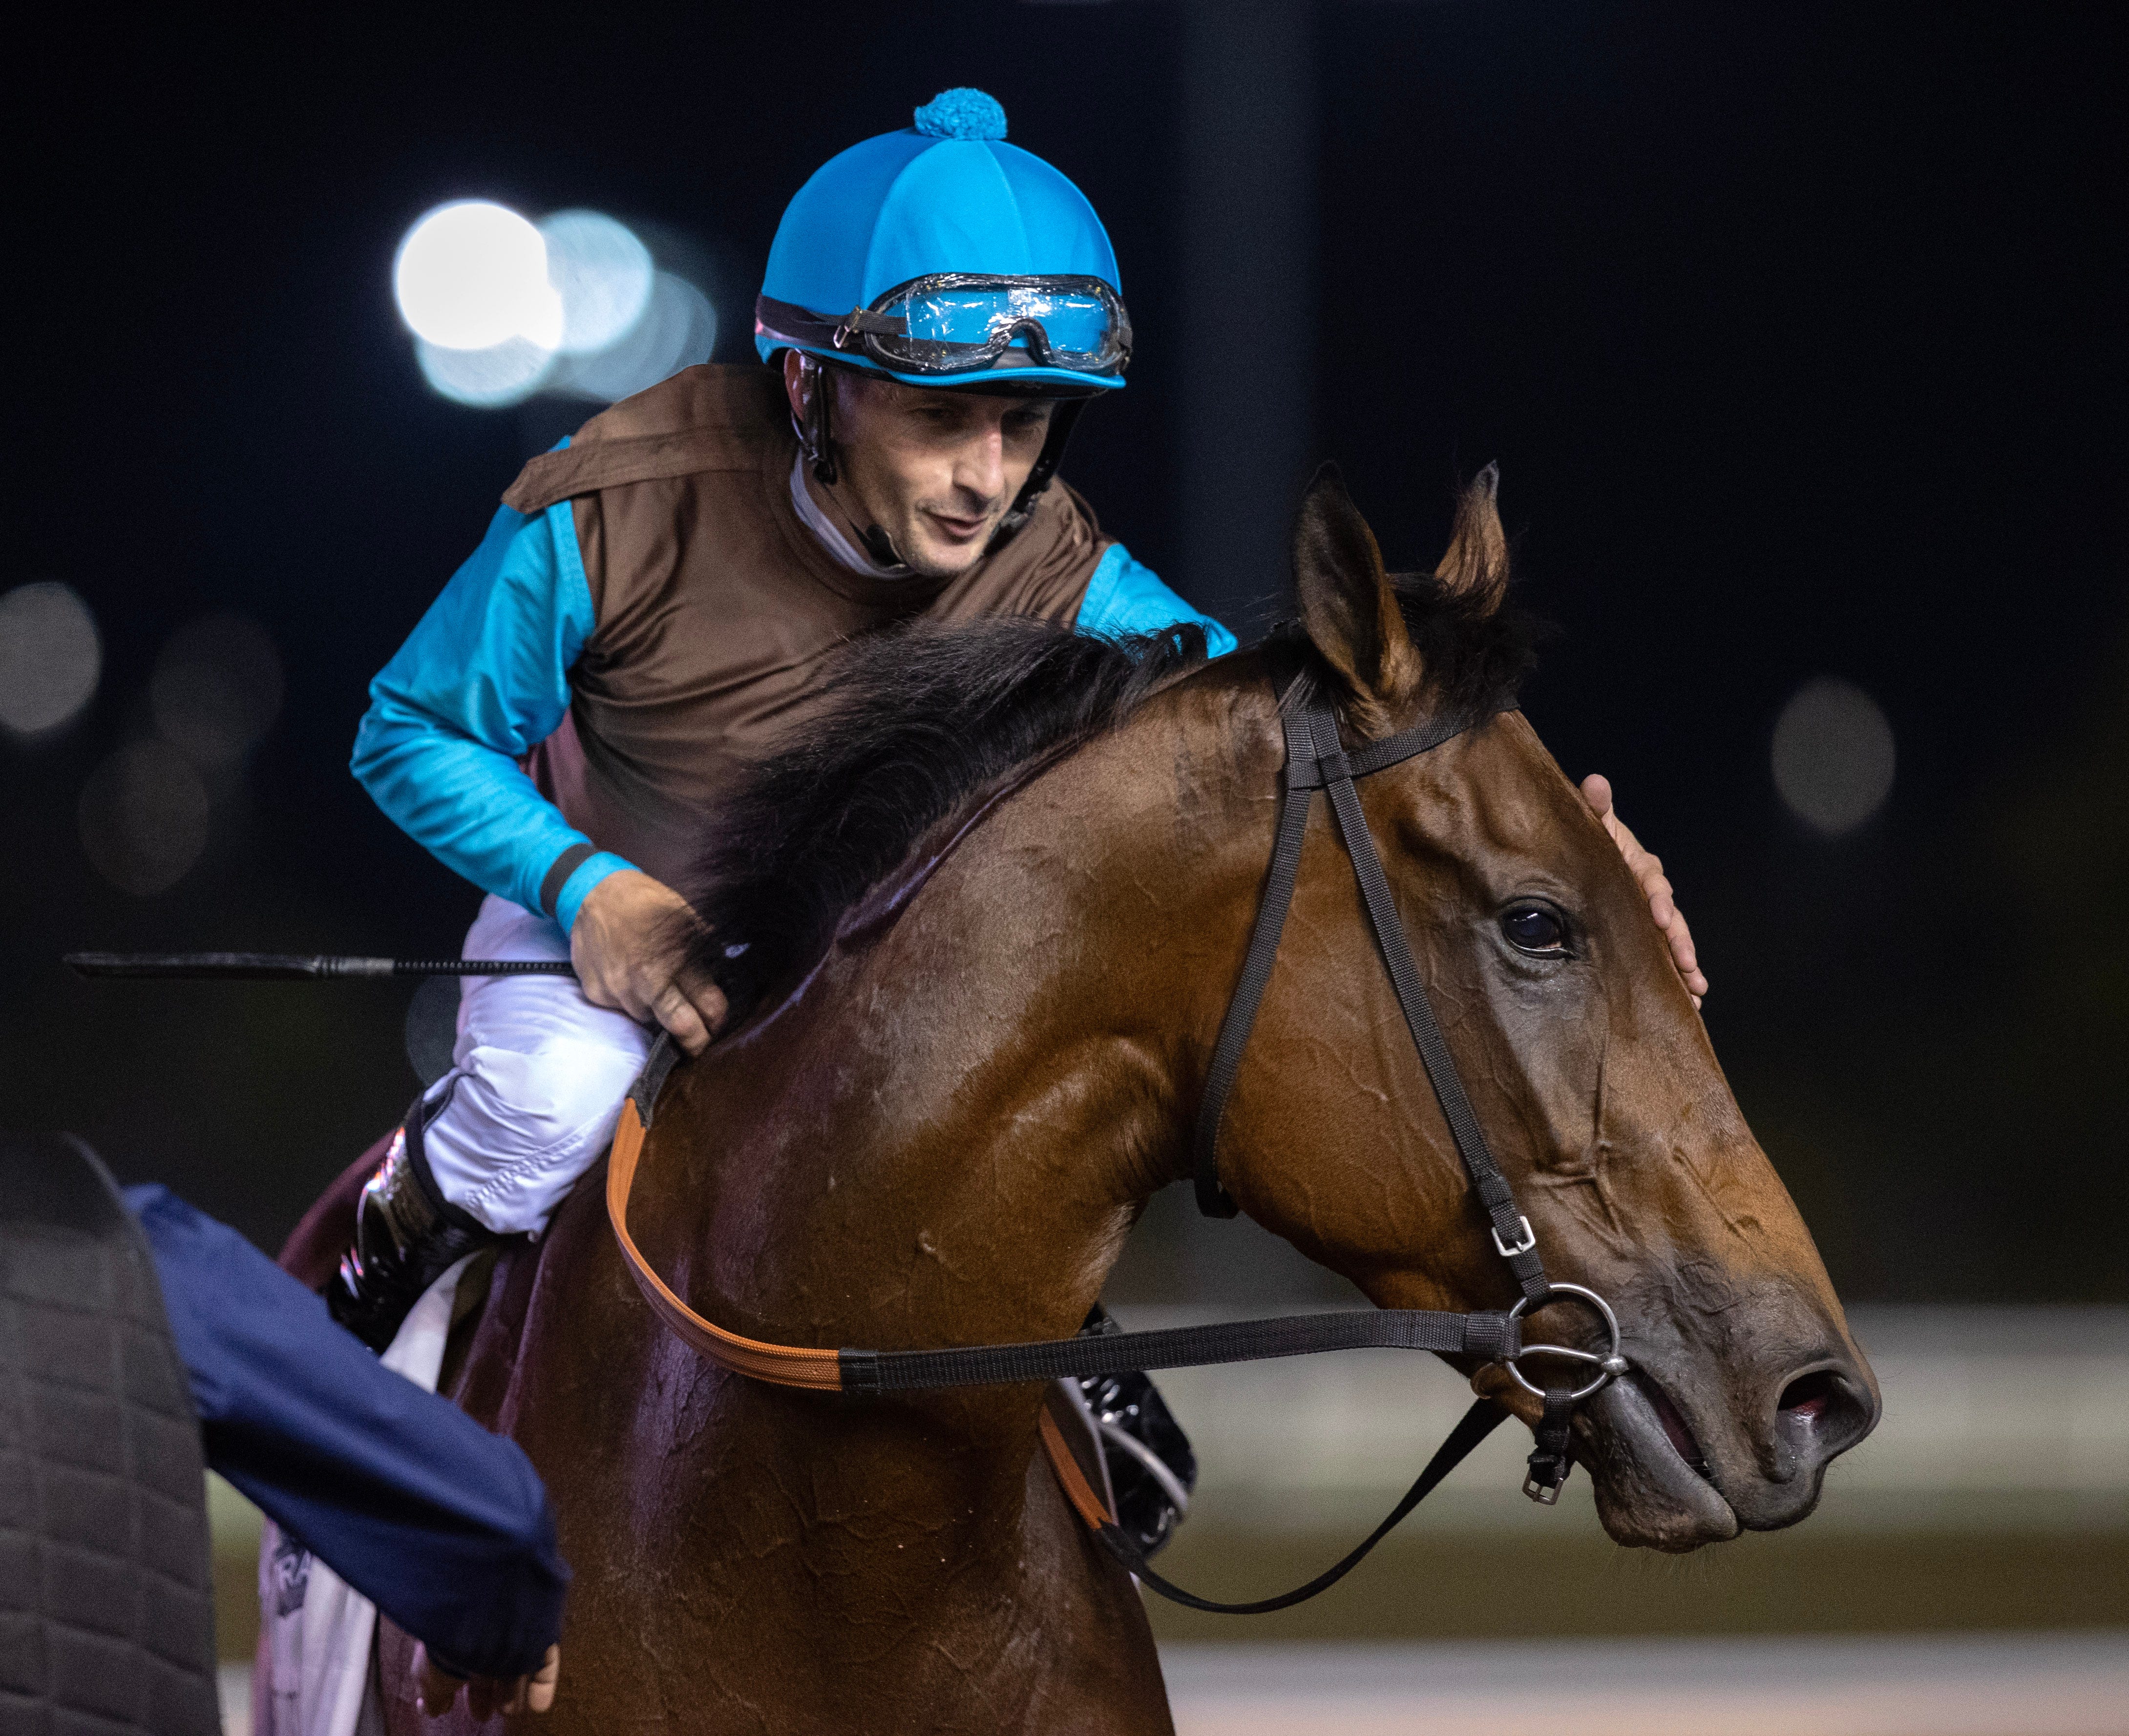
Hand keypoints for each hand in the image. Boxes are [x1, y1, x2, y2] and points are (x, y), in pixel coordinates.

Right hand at [412, 1642, 559, 1718]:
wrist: (480, 1603)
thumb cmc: (449, 1639)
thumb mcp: (429, 1676)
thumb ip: (433, 1696)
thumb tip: (433, 1709)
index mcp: (460, 1634)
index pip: (463, 1667)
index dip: (462, 1689)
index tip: (457, 1707)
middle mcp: (489, 1629)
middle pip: (491, 1666)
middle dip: (487, 1693)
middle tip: (485, 1714)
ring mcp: (518, 1628)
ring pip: (518, 1665)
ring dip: (513, 1692)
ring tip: (510, 1711)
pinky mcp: (543, 1631)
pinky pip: (545, 1661)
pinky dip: (541, 1685)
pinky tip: (537, 1706)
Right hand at [570, 869, 727, 1053]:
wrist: (594, 894)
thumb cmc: (645, 903)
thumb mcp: (686, 917)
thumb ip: (705, 950)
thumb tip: (727, 974)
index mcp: (676, 957)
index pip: (709, 1006)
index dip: (718, 1019)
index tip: (718, 1020)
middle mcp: (647, 978)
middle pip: (682, 1028)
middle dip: (697, 1040)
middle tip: (701, 1038)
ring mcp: (619, 989)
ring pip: (649, 1021)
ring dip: (659, 1014)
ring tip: (658, 990)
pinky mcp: (598, 994)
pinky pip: (623, 1010)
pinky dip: (632, 1002)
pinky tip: (631, 981)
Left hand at [1579, 775, 1707, 1008]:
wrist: (1584, 859)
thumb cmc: (1591, 841)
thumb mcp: (1592, 824)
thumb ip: (1596, 806)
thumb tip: (1595, 782)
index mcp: (1640, 868)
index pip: (1653, 883)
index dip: (1658, 898)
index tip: (1659, 915)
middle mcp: (1652, 894)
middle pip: (1671, 920)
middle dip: (1680, 943)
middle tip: (1686, 965)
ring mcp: (1651, 918)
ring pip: (1674, 943)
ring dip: (1686, 967)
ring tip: (1695, 992)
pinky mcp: (1645, 936)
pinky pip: (1665, 959)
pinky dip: (1678, 978)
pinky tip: (1689, 1001)